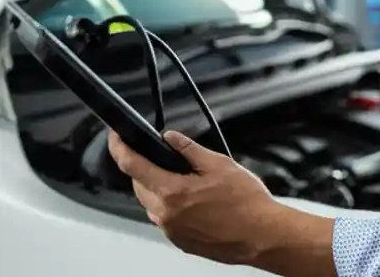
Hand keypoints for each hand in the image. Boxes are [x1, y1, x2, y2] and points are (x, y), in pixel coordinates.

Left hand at [107, 130, 335, 275]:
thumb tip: (170, 137)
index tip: (116, 138)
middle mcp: (166, 215)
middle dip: (146, 168)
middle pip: (139, 185)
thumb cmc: (247, 204)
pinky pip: (165, 218)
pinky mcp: (180, 242)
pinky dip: (171, 205)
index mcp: (172, 192)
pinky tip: (194, 201)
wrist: (263, 235)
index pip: (131, 166)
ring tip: (189, 182)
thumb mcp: (218, 164)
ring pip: (152, 203)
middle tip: (167, 159)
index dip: (119, 148)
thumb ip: (189, 149)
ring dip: (159, 188)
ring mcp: (172, 231)